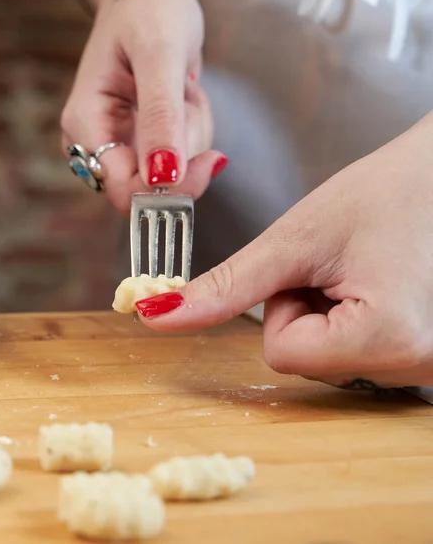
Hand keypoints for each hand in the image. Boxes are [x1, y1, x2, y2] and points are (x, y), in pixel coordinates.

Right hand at [62, 0, 224, 212]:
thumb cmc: (147, 12)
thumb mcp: (160, 55)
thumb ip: (160, 116)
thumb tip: (162, 179)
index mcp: (84, 125)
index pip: (124, 191)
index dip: (169, 187)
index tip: (212, 157)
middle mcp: (93, 143)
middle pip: (152, 186)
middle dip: (185, 144)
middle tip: (187, 94)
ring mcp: (116, 144)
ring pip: (173, 171)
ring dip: (193, 128)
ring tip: (182, 84)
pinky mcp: (138, 142)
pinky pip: (180, 155)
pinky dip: (193, 126)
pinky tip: (182, 93)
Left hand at [133, 113, 432, 388]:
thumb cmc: (386, 192)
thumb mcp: (294, 239)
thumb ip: (224, 287)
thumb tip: (153, 315)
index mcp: (389, 339)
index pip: (282, 355)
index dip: (286, 307)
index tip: (319, 269)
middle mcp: (422, 367)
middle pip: (309, 364)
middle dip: (313, 314)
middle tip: (351, 267)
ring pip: (335, 364)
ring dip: (337, 320)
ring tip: (373, 273)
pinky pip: (369, 361)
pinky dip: (363, 328)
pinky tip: (388, 288)